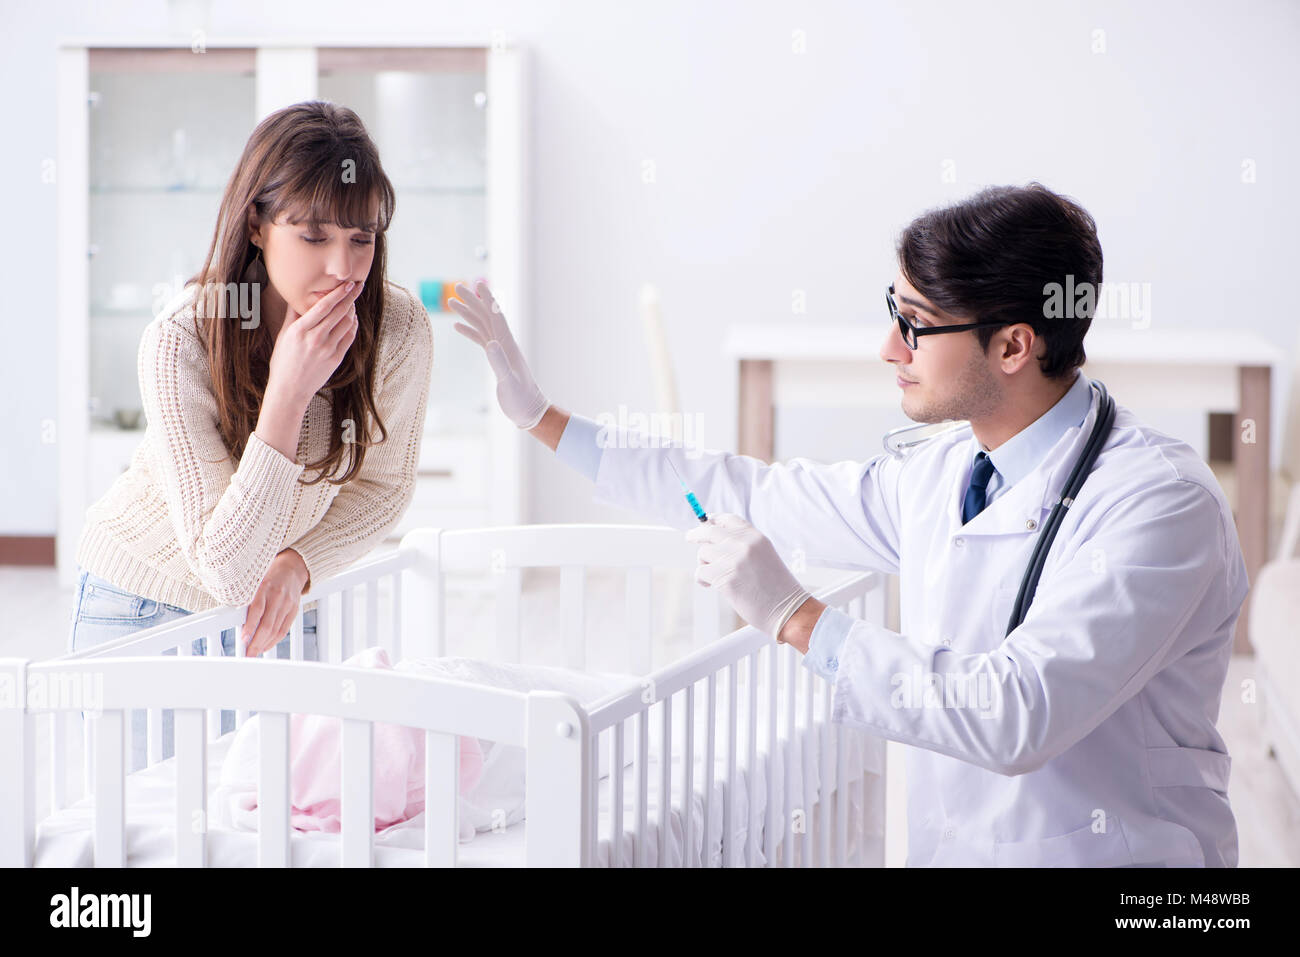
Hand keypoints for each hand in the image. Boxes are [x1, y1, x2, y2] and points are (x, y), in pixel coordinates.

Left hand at [242, 548, 310, 656]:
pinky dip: (275, 640)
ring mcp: (287, 604)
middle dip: (256, 642)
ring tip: (254, 652)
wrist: (292, 566)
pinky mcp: (294, 609)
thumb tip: (236, 618)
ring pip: (276, 629)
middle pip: (267, 624)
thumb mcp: (255, 581)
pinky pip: (284, 628)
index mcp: (265, 587)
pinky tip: (266, 645)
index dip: (250, 626)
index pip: (257, 610)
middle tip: (248, 653)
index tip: (244, 639)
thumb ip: (248, 597)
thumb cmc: (270, 574)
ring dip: (264, 644)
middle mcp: (278, 596)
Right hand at [268, 280, 362, 407]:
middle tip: (358, 286)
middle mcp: (315, 338)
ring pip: (346, 323)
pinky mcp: (336, 359)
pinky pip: (349, 337)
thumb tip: (296, 296)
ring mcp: (327, 349)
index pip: (323, 306)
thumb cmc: (283, 361)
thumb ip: (292, 315)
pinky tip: (352, 319)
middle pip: (339, 312)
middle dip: (351, 296)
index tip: (348, 283)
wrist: (290, 390)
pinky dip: (353, 325)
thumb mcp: (283, 335)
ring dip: (352, 310)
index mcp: (299, 330)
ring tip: (352, 302)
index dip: (338, 293)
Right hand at [448, 279, 548, 429]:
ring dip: (469, 313)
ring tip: (452, 302)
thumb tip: (490, 344)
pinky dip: (470, 331)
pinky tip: (458, 326)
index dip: (487, 300)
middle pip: (487, 316)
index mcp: (508, 346)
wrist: (529, 412)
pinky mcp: (496, 359)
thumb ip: (500, 364)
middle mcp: (504, 344)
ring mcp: (500, 351)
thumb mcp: (509, 383)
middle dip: (473, 301)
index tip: (477, 284)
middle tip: (457, 287)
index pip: (496, 317)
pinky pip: (481, 339)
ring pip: (483, 325)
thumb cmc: (521, 400)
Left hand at [686, 514, 812, 640]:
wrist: (788, 610)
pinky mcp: (724, 578)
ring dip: (705, 564)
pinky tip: (711, 586)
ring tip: (717, 576)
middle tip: (689, 537)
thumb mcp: (764, 556)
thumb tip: (715, 541)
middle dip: (696, 534)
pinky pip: (701, 572)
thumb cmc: (776, 588)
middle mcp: (744, 544)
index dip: (714, 520)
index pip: (728, 519)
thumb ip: (743, 546)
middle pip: (709, 531)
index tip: (707, 522)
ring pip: (703, 553)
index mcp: (755, 537)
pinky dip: (703, 580)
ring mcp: (733, 560)